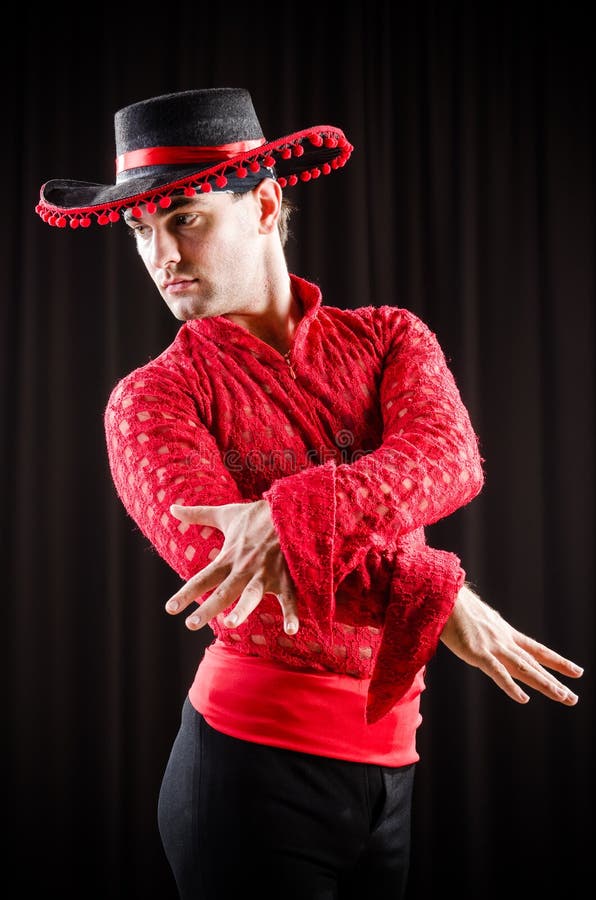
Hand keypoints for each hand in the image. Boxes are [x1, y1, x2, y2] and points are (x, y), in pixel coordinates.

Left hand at [165, 499, 298, 634]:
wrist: (289, 507)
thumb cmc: (257, 514)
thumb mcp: (225, 513)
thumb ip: (198, 514)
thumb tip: (172, 508)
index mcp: (229, 557)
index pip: (203, 578)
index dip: (186, 593)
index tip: (170, 609)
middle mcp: (244, 568)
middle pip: (223, 592)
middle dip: (208, 608)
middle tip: (191, 624)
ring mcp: (266, 573)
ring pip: (252, 595)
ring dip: (242, 609)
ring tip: (230, 624)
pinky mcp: (286, 576)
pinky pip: (289, 597)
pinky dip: (292, 613)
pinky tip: (290, 630)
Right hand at [440, 583, 582, 704]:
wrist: (444, 595)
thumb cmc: (455, 606)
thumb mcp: (479, 619)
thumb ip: (487, 630)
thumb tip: (488, 636)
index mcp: (505, 632)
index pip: (537, 649)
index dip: (557, 661)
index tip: (577, 671)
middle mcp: (504, 640)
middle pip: (534, 663)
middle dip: (555, 681)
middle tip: (574, 698)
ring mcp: (492, 646)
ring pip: (524, 669)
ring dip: (545, 684)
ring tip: (563, 697)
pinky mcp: (477, 652)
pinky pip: (497, 672)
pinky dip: (510, 686)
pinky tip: (523, 699)